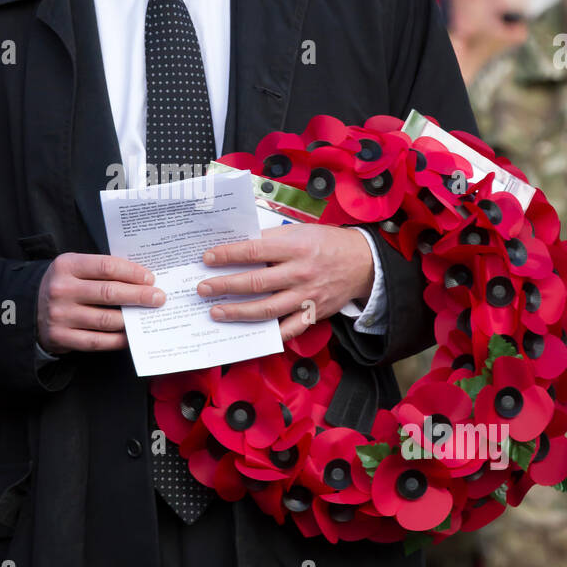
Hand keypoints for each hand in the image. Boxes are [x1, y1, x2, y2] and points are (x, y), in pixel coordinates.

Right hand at [37, 252, 165, 353]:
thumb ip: (100, 270)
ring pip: (106, 319)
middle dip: (139, 296)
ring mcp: (60, 315)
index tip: (150, 278)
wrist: (28, 307)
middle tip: (158, 298)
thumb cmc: (63, 284)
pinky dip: (117, 339)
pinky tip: (130, 335)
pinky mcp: (61, 337)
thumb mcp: (73, 268)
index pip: (106, 267)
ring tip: (147, 317)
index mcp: (66, 265)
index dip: (132, 273)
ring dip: (131, 319)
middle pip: (109, 293)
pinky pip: (97, 341)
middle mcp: (62, 289)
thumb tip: (141, 279)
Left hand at [196, 224, 374, 341]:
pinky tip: (248, 334)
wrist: (363, 262)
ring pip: (267, 309)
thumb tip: (238, 246)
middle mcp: (300, 273)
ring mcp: (306, 296)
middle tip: (203, 288)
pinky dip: (269, 335)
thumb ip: (271, 239)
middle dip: (225, 285)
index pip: (254, 250)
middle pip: (256, 282)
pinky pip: (288, 330)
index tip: (208, 258)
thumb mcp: (300, 231)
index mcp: (296, 247)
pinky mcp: (313, 314)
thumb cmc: (327, 243)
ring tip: (217, 311)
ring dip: (238, 312)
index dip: (228, 255)